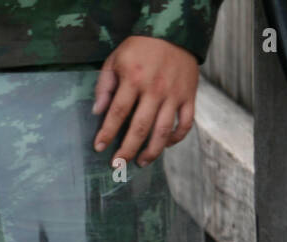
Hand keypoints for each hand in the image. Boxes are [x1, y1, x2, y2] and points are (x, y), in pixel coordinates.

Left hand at [92, 36, 199, 166]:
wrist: (174, 31)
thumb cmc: (139, 48)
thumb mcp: (115, 60)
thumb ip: (105, 85)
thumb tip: (97, 112)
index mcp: (134, 79)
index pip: (118, 112)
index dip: (107, 133)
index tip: (99, 147)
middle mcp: (155, 89)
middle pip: (140, 128)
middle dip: (127, 150)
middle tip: (117, 165)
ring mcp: (174, 94)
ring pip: (164, 131)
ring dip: (152, 151)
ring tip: (141, 162)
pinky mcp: (189, 96)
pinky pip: (185, 123)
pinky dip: (176, 138)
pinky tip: (166, 145)